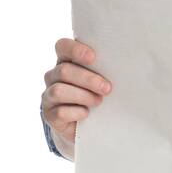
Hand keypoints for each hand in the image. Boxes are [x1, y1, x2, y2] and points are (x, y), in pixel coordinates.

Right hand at [41, 38, 111, 159]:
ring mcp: (49, 96)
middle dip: (88, 79)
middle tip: (106, 88)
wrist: (87, 126)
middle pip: (64, 71)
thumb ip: (102, 69)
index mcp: (65, 61)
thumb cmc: (96, 95)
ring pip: (59, 91)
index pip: (62, 46)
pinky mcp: (50, 115)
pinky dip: (76, 113)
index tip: (93, 57)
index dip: (75, 50)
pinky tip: (86, 114)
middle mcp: (53, 76)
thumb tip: (122, 65)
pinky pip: (60, 112)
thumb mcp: (99, 80)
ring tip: (98, 101)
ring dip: (82, 96)